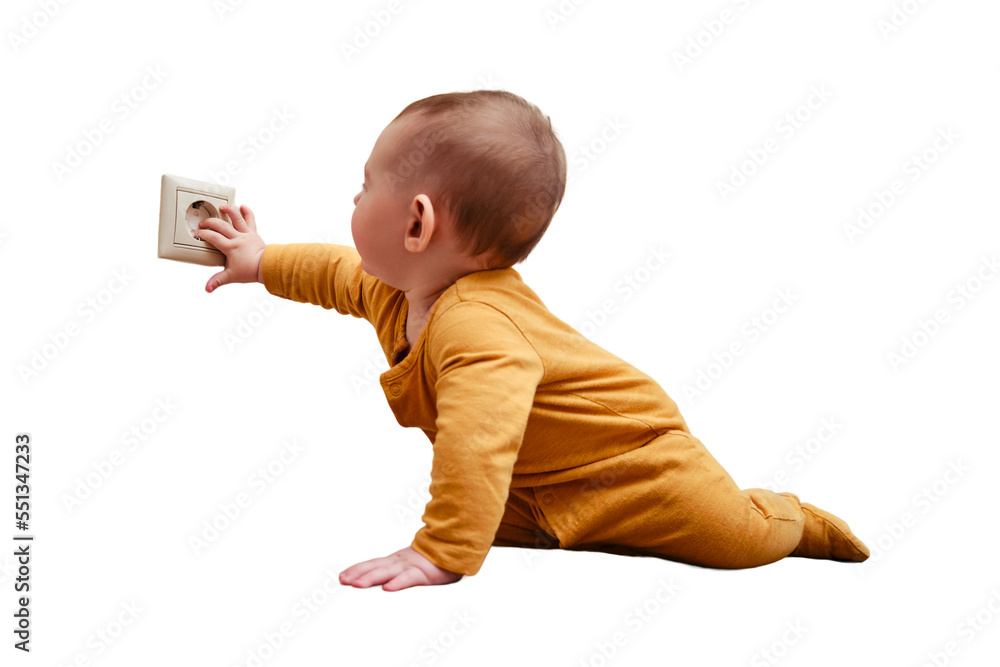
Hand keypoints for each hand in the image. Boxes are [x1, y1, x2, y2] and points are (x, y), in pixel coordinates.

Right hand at [196, 203, 265, 292]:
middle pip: (221, 225)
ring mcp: (247, 234)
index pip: (213, 237)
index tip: (196, 233)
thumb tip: (207, 288)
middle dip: (210, 222)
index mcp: (230, 247)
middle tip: (203, 222)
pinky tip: (243, 206)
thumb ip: (217, 280)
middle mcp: (238, 238)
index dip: (203, 234)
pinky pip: (251, 220)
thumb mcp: (230, 276)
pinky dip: (247, 212)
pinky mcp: (254, 233)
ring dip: (229, 210)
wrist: (266, 267)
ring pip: (237, 218)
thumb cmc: (249, 271)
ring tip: (222, 206)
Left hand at [339, 546, 463, 591]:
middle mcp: (401, 562)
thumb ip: (399, 571)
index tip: (341, 576)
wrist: (457, 545)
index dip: (357, 569)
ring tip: (356, 585)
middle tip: (342, 580)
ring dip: (371, 578)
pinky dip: (398, 583)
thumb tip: (385, 579)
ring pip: (388, 572)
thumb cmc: (435, 560)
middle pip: (376, 567)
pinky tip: (387, 588)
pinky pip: (410, 579)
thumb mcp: (412, 566)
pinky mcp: (424, 573)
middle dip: (358, 574)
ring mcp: (412, 566)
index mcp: (397, 561)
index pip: (373, 564)